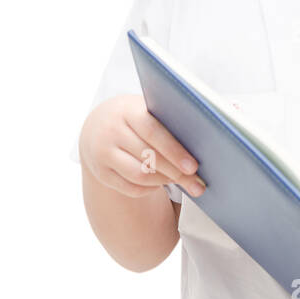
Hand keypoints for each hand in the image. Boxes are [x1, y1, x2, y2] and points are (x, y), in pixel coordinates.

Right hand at [79, 93, 206, 199]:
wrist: (98, 124)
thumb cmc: (134, 117)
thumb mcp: (145, 110)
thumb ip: (166, 122)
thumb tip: (202, 147)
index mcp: (126, 111)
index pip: (151, 131)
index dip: (174, 150)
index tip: (193, 166)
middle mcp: (110, 132)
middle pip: (147, 157)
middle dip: (175, 172)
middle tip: (197, 184)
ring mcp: (102, 154)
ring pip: (138, 175)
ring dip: (164, 181)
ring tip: (181, 182)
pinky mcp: (101, 173)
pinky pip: (130, 188)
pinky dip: (150, 188)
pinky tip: (161, 183)